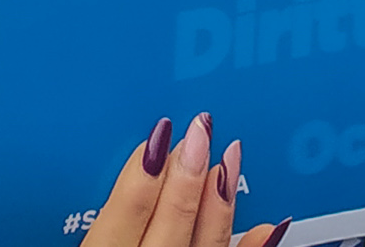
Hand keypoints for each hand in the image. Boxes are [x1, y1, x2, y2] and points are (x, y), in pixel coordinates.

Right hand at [85, 113, 281, 246]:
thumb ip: (94, 220)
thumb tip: (106, 170)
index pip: (117, 226)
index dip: (138, 180)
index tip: (156, 137)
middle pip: (169, 227)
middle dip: (186, 176)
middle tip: (199, 129)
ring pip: (206, 246)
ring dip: (220, 201)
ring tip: (229, 156)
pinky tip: (270, 223)